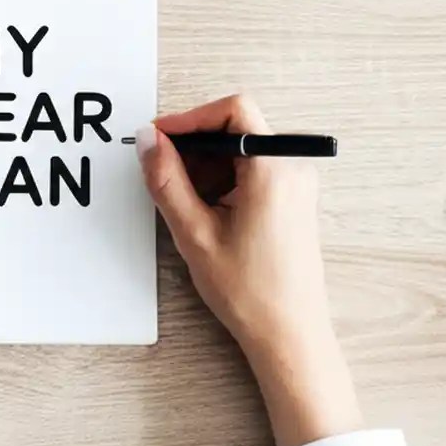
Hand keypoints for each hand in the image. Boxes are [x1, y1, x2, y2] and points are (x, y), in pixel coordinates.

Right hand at [136, 95, 361, 445]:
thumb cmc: (250, 292)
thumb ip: (167, 180)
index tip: (159, 138)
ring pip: (241, 150)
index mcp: (272, 170)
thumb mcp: (194, 232)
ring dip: (206, 167)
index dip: (190, 118)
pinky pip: (252, 171)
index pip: (232, 110)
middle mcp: (292, 169)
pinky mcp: (292, 199)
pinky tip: (207, 214)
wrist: (289, 334)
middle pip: (236, 128)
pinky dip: (223, 181)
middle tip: (164, 176)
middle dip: (194, 147)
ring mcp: (296, 184)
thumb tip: (148, 140)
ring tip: (188, 207)